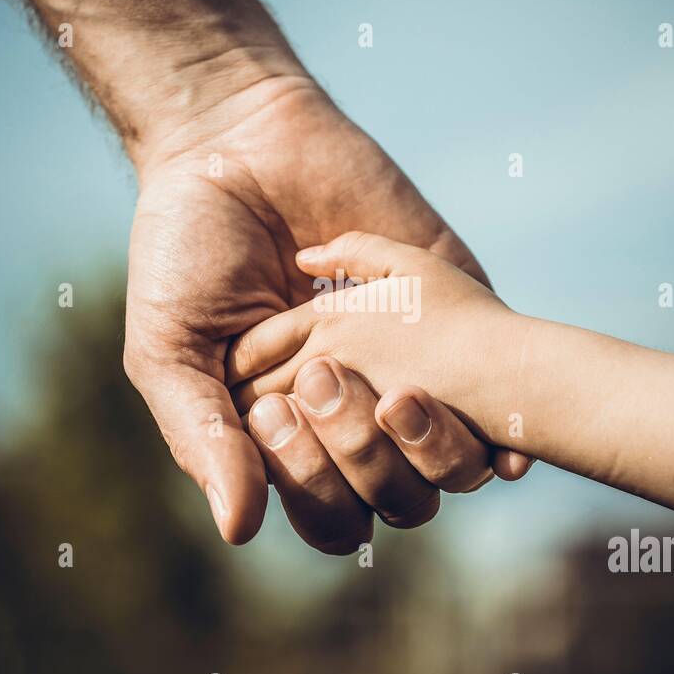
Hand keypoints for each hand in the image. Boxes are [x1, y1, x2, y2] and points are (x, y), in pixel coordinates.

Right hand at [124, 81, 530, 546]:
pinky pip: (502, 392)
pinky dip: (502, 422)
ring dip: (428, 444)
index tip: (274, 413)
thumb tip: (239, 531)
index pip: (330, 516)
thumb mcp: (171, 349)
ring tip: (396, 388)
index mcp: (292, 439)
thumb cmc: (188, 251)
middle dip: (363, 456)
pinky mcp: (460, 314)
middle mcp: (358, 416)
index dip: (314, 489)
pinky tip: (492, 415)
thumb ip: (203, 437)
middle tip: (321, 376)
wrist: (237, 143)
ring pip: (453, 465)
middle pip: (396, 500)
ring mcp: (414, 368)